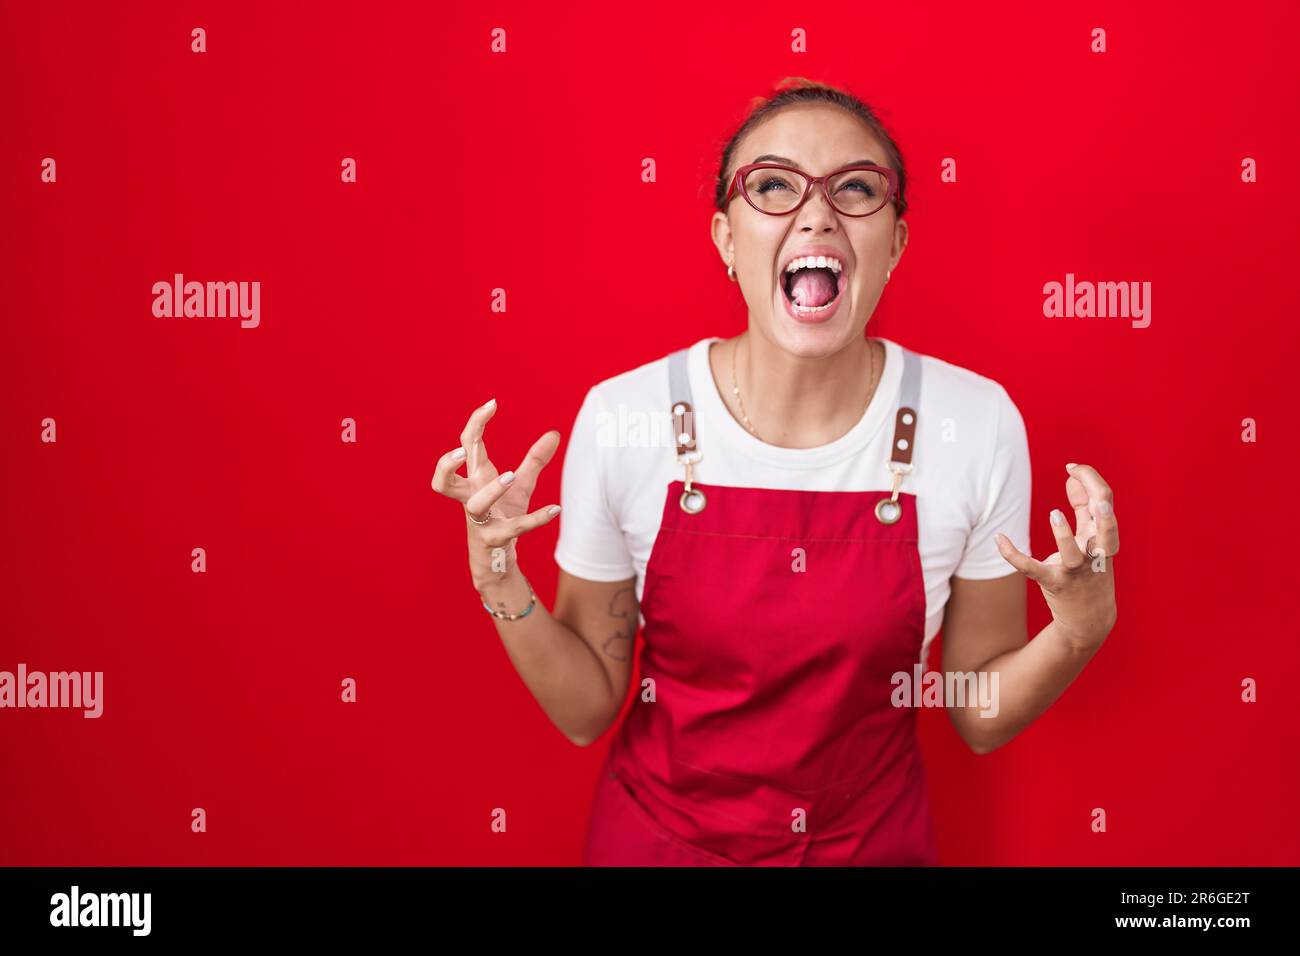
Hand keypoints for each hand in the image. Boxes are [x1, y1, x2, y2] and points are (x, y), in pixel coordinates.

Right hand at [430, 398, 562, 588]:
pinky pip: (512, 529)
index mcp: (474, 479)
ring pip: (476, 505)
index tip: (492, 404)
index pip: (467, 446)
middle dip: (447, 464)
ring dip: (491, 491)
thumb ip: (534, 460)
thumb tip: (554, 433)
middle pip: (445, 479)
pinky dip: (535, 519)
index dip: (475, 424)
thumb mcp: (520, 486)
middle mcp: (471, 498)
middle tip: (463, 452)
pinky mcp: (495, 539)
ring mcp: (480, 521)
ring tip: (510, 477)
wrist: (497, 560)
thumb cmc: (502, 517)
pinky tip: (555, 509)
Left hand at [995, 462, 1119, 651]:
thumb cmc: (1088, 570)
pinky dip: (1013, 555)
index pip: (1105, 502)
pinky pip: (1032, 569)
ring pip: (1072, 553)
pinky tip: (999, 539)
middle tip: (1096, 497)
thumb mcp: (1089, 539)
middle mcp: (1094, 553)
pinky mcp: (1054, 584)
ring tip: (1054, 514)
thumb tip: (1072, 478)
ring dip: (1063, 535)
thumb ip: (1082, 507)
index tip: (1072, 466)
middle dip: (1103, 511)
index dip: (1091, 480)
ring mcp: (1076, 571)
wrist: (1089, 620)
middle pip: (1106, 527)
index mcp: (1103, 538)